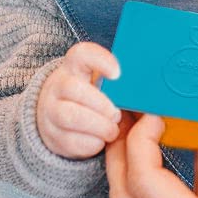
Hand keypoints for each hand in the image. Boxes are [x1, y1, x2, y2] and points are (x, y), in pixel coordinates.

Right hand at [36, 42, 121, 158]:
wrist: (59, 118)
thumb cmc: (90, 97)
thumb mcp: (101, 83)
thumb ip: (119, 84)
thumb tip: (147, 91)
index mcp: (74, 67)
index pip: (82, 54)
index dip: (100, 61)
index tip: (118, 74)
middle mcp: (58, 86)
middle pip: (73, 88)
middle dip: (100, 104)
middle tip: (116, 114)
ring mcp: (51, 111)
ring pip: (70, 117)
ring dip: (98, 126)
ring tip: (111, 130)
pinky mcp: (53, 135)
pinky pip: (71, 141)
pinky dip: (91, 143)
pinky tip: (100, 140)